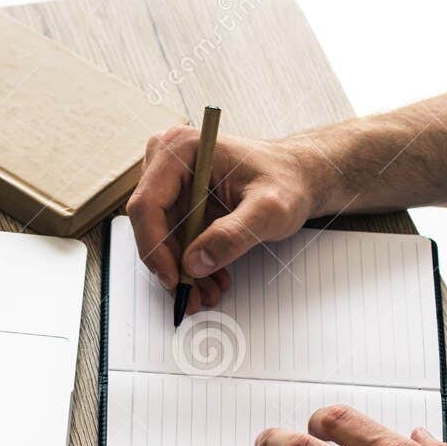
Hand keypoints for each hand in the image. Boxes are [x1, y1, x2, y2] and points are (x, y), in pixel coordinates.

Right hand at [126, 126, 323, 306]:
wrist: (299, 178)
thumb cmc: (287, 181)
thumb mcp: (269, 210)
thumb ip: (233, 235)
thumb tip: (195, 263)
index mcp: (181, 150)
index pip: (147, 205)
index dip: (155, 247)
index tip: (175, 278)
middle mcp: (169, 161)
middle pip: (150, 224)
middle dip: (171, 265)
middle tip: (192, 295)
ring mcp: (172, 181)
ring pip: (161, 237)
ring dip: (182, 270)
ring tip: (207, 292)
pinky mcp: (180, 199)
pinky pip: (174, 238)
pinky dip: (190, 262)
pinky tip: (210, 278)